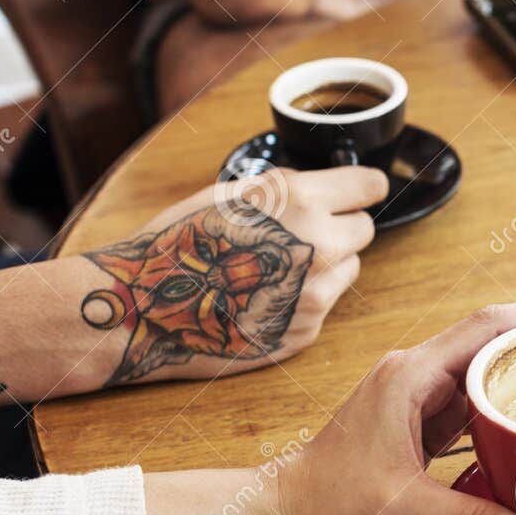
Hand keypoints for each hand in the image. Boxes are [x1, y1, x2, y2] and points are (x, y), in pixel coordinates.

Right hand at [81, 166, 386, 384]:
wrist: (145, 308)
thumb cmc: (180, 243)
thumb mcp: (231, 192)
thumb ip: (287, 186)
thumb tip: (327, 184)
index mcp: (301, 202)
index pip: (370, 186)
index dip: (365, 187)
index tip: (363, 190)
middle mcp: (319, 248)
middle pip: (365, 230)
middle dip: (342, 226)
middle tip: (304, 231)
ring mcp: (316, 295)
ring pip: (350, 269)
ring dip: (328, 264)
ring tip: (275, 266)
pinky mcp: (307, 330)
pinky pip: (326, 304)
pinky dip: (306, 298)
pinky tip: (263, 295)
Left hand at [269, 301, 515, 514]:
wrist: (284, 510)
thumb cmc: (330, 502)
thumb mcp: (408, 513)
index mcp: (410, 376)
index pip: (488, 327)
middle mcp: (414, 372)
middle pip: (493, 335)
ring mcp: (416, 391)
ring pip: (484, 363)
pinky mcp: (418, 413)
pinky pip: (473, 392)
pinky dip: (508, 395)